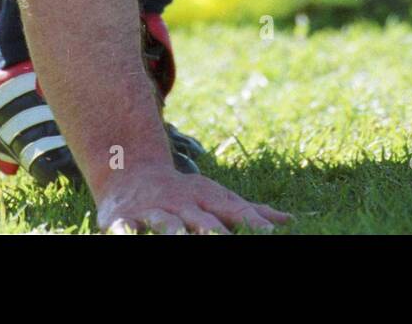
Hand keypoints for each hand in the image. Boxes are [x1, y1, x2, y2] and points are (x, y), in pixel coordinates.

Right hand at [96, 165, 290, 233]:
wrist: (130, 170)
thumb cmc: (184, 193)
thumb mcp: (216, 197)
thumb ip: (250, 211)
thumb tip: (288, 220)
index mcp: (206, 200)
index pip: (233, 212)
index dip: (251, 223)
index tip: (270, 235)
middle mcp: (182, 204)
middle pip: (201, 220)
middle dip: (213, 233)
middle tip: (225, 241)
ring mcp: (154, 209)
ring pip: (164, 223)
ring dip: (172, 232)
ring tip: (179, 240)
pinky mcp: (124, 217)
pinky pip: (123, 226)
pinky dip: (125, 231)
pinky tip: (126, 234)